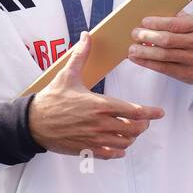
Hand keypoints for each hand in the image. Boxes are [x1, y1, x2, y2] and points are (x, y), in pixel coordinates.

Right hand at [27, 30, 164, 158]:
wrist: (33, 123)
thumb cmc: (50, 99)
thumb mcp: (66, 75)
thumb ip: (81, 56)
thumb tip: (87, 36)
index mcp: (100, 105)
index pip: (134, 111)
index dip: (151, 112)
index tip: (159, 112)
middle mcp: (100, 124)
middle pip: (134, 129)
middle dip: (142, 125)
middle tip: (142, 120)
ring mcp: (94, 139)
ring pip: (125, 143)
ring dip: (131, 137)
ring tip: (129, 131)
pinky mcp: (87, 150)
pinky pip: (111, 155)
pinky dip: (118, 151)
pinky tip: (117, 146)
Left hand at [128, 14, 192, 83]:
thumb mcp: (191, 23)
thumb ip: (175, 17)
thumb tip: (149, 8)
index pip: (175, 24)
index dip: (157, 23)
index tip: (144, 21)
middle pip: (168, 40)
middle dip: (148, 37)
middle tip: (134, 34)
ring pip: (164, 56)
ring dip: (145, 52)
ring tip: (132, 49)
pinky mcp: (187, 73)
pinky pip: (164, 68)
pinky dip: (148, 63)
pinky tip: (138, 59)